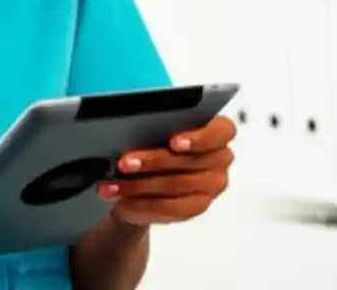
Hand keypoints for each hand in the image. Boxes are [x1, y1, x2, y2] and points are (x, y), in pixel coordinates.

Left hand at [98, 115, 236, 226]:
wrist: (149, 181)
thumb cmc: (154, 146)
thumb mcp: (153, 132)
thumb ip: (153, 128)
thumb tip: (128, 130)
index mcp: (217, 133)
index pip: (222, 131)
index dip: (199, 137)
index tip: (174, 142)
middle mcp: (220, 160)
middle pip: (188, 160)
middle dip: (151, 161)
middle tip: (124, 163)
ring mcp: (210, 186)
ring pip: (174, 185)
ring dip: (139, 184)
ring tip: (114, 182)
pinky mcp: (196, 207)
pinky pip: (169, 207)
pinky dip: (141, 202)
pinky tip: (122, 198)